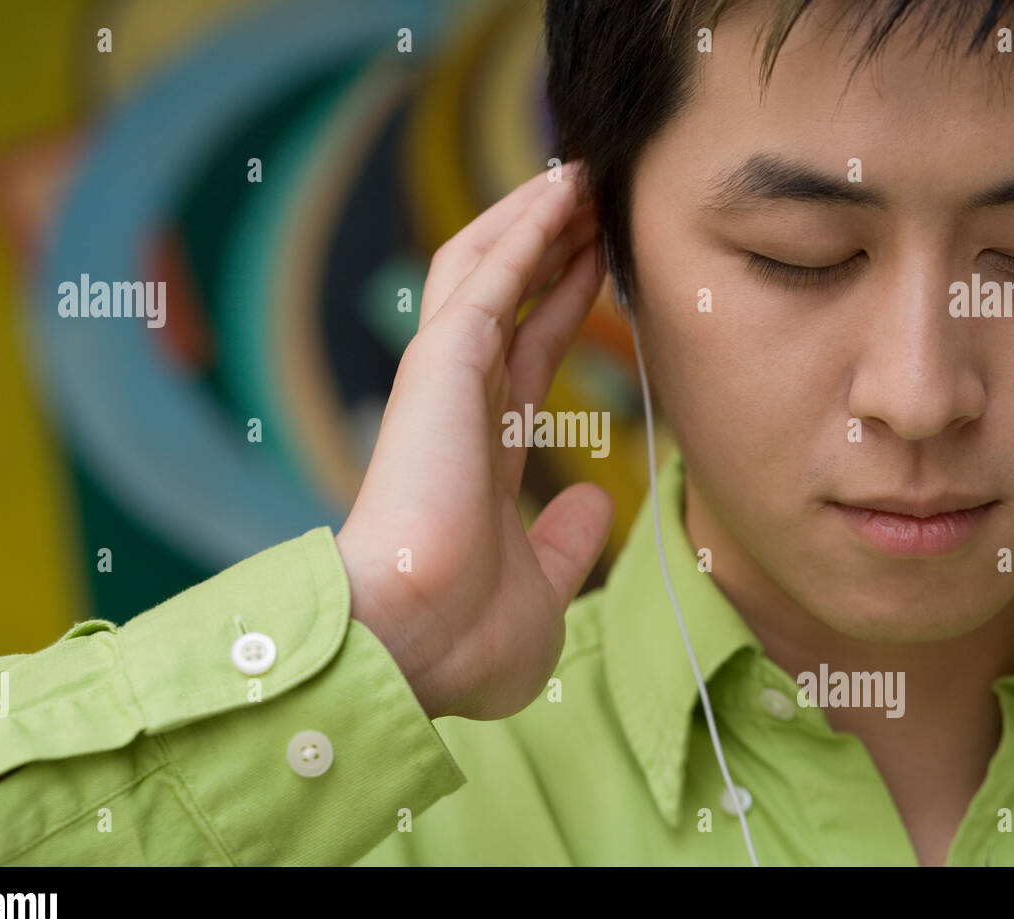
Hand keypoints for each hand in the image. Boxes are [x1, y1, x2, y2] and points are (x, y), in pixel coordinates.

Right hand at [335, 161, 613, 720]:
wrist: (413, 645)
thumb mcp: (547, 594)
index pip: (526, 356)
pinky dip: (522, 230)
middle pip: (509, 300)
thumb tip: (594, 503)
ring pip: (488, 271)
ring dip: (536, 222)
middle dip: (553, 249)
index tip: (601, 267)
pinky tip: (560, 193)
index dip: (563, 307)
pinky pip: (484, 276)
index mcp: (480, 455)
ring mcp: (444, 381)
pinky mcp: (439, 362)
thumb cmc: (466, 640)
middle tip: (598, 203)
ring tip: (584, 178)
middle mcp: (458, 408)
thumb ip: (568, 545)